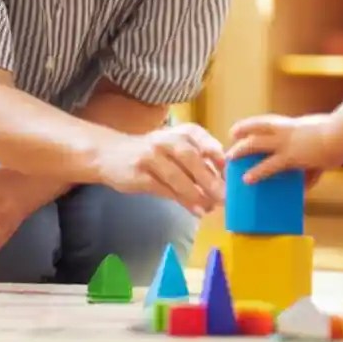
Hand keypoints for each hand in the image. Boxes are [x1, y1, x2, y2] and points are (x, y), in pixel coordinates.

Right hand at [95, 123, 225, 215]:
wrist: (109, 154)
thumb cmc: (151, 153)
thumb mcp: (176, 150)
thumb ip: (199, 162)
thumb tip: (225, 184)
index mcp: (181, 131)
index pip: (205, 142)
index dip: (220, 159)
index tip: (233, 177)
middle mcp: (166, 139)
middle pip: (192, 158)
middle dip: (211, 179)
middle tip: (226, 198)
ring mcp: (151, 156)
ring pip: (178, 176)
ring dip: (197, 194)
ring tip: (210, 207)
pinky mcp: (139, 173)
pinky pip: (165, 189)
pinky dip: (182, 200)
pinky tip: (195, 210)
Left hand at [225, 113, 342, 185]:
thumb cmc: (338, 133)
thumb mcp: (322, 147)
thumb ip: (311, 161)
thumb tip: (307, 182)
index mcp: (292, 125)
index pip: (265, 122)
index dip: (249, 126)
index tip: (236, 131)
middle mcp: (286, 131)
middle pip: (256, 130)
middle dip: (241, 137)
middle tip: (230, 146)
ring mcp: (286, 143)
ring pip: (256, 144)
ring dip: (241, 151)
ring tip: (229, 159)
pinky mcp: (290, 157)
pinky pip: (269, 166)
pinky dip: (258, 172)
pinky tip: (246, 179)